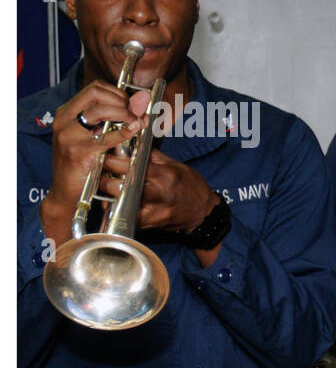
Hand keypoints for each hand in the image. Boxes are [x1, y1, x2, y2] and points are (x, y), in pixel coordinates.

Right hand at [40, 82, 152, 244]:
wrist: (66, 191)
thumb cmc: (84, 163)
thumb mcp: (95, 136)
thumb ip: (114, 119)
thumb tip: (141, 100)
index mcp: (67, 113)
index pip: (94, 88)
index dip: (117, 92)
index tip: (131, 104)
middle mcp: (65, 120)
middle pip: (96, 94)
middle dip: (121, 101)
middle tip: (135, 114)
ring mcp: (69, 135)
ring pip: (100, 111)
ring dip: (125, 114)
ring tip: (136, 123)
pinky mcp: (78, 151)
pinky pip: (106, 137)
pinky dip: (124, 132)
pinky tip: (135, 130)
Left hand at [100, 146, 217, 233]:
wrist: (203, 212)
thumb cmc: (191, 187)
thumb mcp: (175, 165)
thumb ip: (152, 156)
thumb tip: (134, 144)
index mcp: (163, 175)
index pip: (127, 166)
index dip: (110, 161)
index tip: (103, 158)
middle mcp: (157, 193)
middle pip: (118, 186)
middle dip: (104, 180)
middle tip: (100, 175)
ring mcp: (152, 210)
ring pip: (118, 203)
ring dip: (109, 196)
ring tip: (108, 190)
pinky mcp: (150, 224)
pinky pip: (126, 217)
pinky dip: (119, 210)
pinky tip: (119, 204)